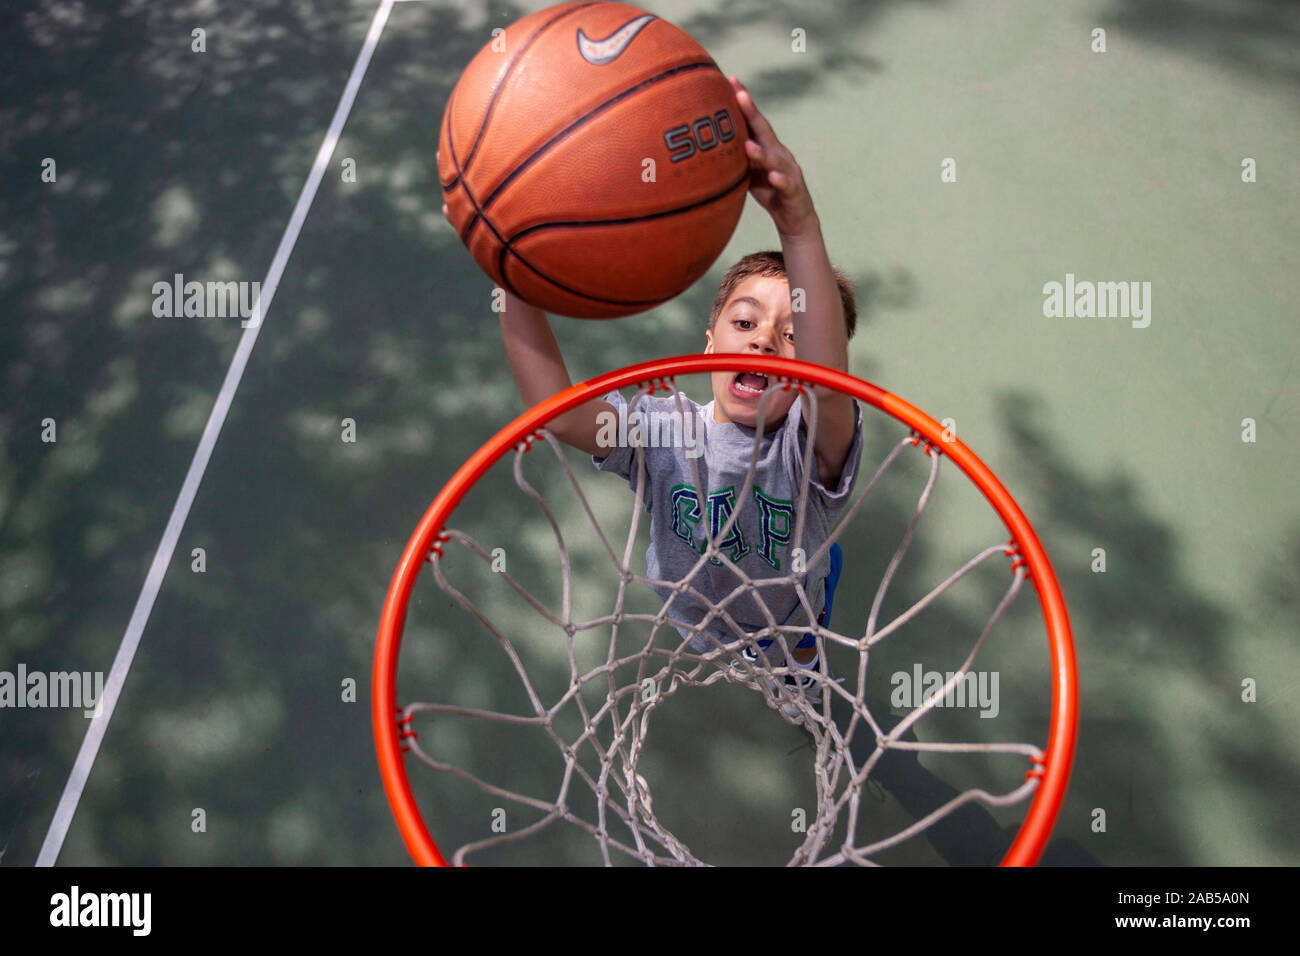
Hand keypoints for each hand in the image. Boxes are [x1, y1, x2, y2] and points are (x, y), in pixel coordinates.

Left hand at [728, 76, 818, 238]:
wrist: (794, 216)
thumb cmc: (768, 189)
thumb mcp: (748, 170)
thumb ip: (734, 155)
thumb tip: (704, 143)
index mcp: (767, 146)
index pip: (753, 120)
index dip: (743, 101)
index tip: (730, 80)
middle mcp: (779, 153)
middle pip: (765, 131)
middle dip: (752, 113)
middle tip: (740, 95)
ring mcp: (789, 171)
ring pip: (775, 159)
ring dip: (761, 151)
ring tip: (747, 145)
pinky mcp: (794, 191)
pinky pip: (786, 184)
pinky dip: (780, 179)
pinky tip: (773, 176)